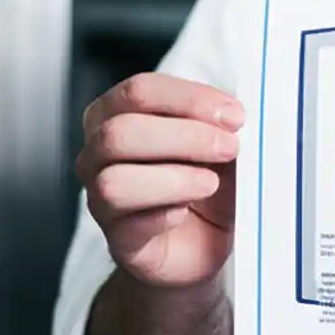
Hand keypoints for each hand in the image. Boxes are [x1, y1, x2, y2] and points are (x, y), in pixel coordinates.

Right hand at [76, 73, 243, 287]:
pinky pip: (129, 226)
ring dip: (174, 179)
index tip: (234, 116)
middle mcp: (99, 154)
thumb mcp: (219, 143)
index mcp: (119, 115)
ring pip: (115, 182)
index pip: (140, 91)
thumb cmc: (208, 183)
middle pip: (120, 132)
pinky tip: (186, 212)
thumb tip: (232, 115)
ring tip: (211, 184)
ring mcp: (102, 199)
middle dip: (185, 137)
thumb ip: (219, 123)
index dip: (190, 99)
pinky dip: (164, 216)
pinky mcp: (120, 241)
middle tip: (229, 148)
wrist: (209, 243)